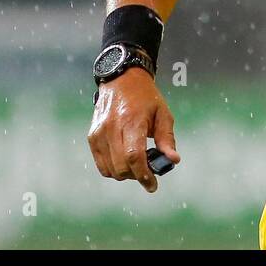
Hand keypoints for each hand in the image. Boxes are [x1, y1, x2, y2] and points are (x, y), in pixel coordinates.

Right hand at [87, 67, 179, 192]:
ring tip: (135, 164)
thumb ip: (167, 139)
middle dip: (136, 175)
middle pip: (121, 167)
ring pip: (110, 169)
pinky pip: (101, 164)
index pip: (134, 157)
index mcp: (132, 122)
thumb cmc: (145, 97)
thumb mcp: (163, 114)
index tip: (152, 186)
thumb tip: (173, 161)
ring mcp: (99, 132)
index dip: (143, 175)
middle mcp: (112, 128)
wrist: (121, 79)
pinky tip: (123, 161)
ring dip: (125, 174)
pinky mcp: (92, 136)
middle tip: (147, 171)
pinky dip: (112, 169)